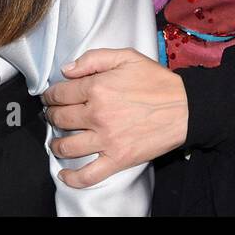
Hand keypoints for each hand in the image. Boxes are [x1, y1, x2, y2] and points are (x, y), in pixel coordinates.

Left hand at [40, 47, 187, 188]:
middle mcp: (97, 114)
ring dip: (56, 144)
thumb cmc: (157, 82)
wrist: (185, 108)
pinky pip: (88, 175)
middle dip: (51, 116)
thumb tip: (67, 70)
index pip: (60, 93)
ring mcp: (106, 139)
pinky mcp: (117, 159)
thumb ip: (93, 58)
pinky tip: (64, 173)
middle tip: (53, 115)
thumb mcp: (127, 57)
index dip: (50, 95)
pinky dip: (72, 178)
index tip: (50, 97)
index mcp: (98, 87)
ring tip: (56, 141)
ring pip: (67, 146)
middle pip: (60, 118)